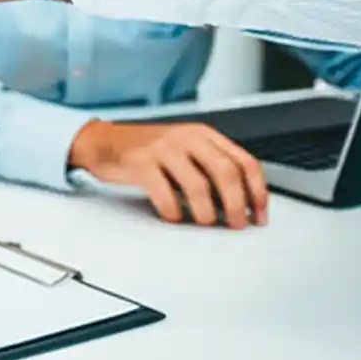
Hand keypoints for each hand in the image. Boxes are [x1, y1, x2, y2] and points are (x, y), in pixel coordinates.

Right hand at [69, 121, 268, 228]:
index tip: (258, 215)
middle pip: (226, 173)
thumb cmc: (146, 150)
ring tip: (203, 223)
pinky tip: (173, 217)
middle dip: (236, 205)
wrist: (102, 141)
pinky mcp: (140, 162)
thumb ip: (209, 166)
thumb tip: (239, 203)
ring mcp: (162, 148)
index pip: (244, 161)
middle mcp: (186, 137)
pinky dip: (174, 212)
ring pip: (198, 186)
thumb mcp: (184, 148)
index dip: (257, 192)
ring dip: (206, 213)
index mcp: (203, 134)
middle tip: (235, 225)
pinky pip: (165, 194)